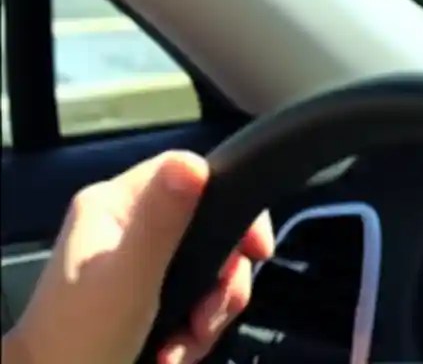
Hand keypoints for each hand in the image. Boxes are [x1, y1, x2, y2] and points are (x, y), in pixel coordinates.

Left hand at [1, 151, 274, 363]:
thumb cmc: (83, 336)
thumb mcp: (129, 277)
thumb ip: (161, 221)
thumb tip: (193, 160)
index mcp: (115, 205)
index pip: (190, 175)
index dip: (231, 207)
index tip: (256, 251)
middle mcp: (128, 226)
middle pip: (208, 230)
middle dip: (221, 282)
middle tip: (209, 318)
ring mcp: (136, 263)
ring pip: (206, 270)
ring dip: (209, 313)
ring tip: (187, 346)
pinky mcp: (144, 296)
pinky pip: (192, 299)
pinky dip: (193, 329)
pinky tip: (176, 351)